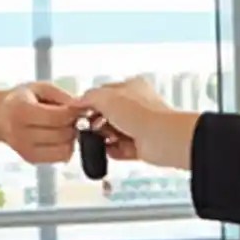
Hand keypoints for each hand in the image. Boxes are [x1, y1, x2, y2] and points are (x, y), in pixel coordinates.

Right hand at [0, 82, 83, 163]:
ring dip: (70, 137)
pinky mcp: (31, 159)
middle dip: (73, 124)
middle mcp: (21, 133)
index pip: (58, 117)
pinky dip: (65, 147)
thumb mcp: (39, 88)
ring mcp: (25, 149)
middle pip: (62, 134)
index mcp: (21, 110)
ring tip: (64, 126)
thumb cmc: (21, 100)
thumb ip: (62, 96)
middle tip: (71, 116)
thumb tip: (82, 107)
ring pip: (64, 149)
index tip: (77, 106)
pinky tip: (58, 136)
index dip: (74, 112)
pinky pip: (60, 157)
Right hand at [79, 77, 199, 169]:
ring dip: (103, 138)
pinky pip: (121, 149)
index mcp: (131, 87)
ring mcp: (140, 126)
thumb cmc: (142, 113)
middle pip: (108, 115)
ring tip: (99, 140)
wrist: (162, 138)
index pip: (104, 93)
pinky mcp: (141, 146)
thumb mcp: (106, 98)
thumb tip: (78, 101)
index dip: (89, 102)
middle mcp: (137, 106)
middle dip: (96, 123)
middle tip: (87, 127)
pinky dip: (113, 151)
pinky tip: (108, 151)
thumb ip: (89, 97)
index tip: (78, 112)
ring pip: (113, 133)